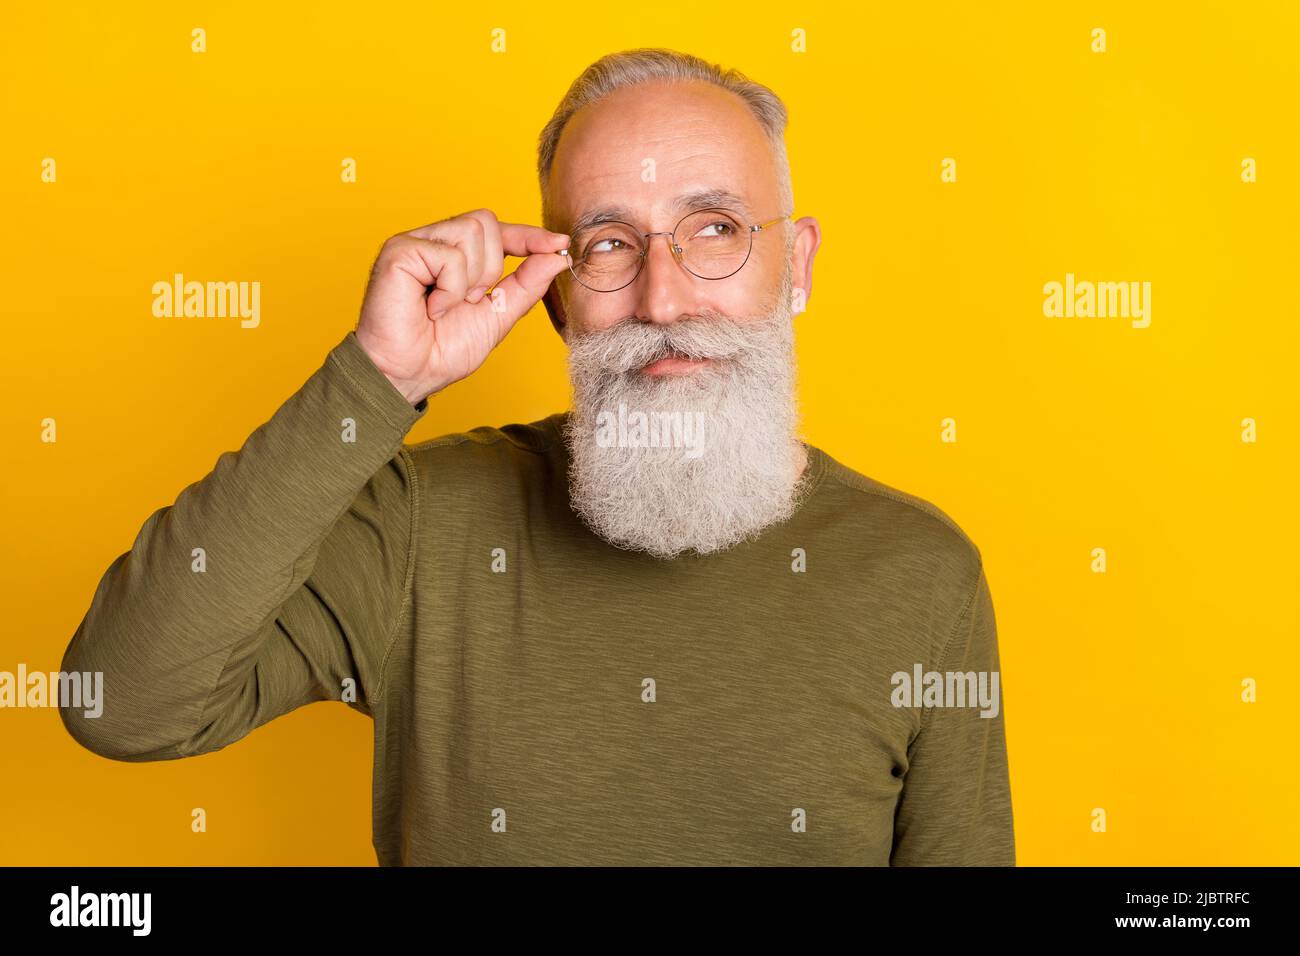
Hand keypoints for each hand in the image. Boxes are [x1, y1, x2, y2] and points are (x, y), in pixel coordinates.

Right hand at [355, 209, 570, 403]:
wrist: (409, 375)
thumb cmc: (442, 350)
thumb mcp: (499, 315)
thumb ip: (527, 284)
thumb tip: (557, 256)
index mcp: (456, 255)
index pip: (498, 230)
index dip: (529, 235)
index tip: (560, 244)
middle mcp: (435, 242)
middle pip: (487, 222)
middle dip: (492, 267)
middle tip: (470, 301)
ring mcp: (415, 243)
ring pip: (471, 231)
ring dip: (471, 279)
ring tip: (446, 305)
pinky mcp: (399, 250)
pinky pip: (449, 256)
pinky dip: (451, 290)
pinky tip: (431, 308)